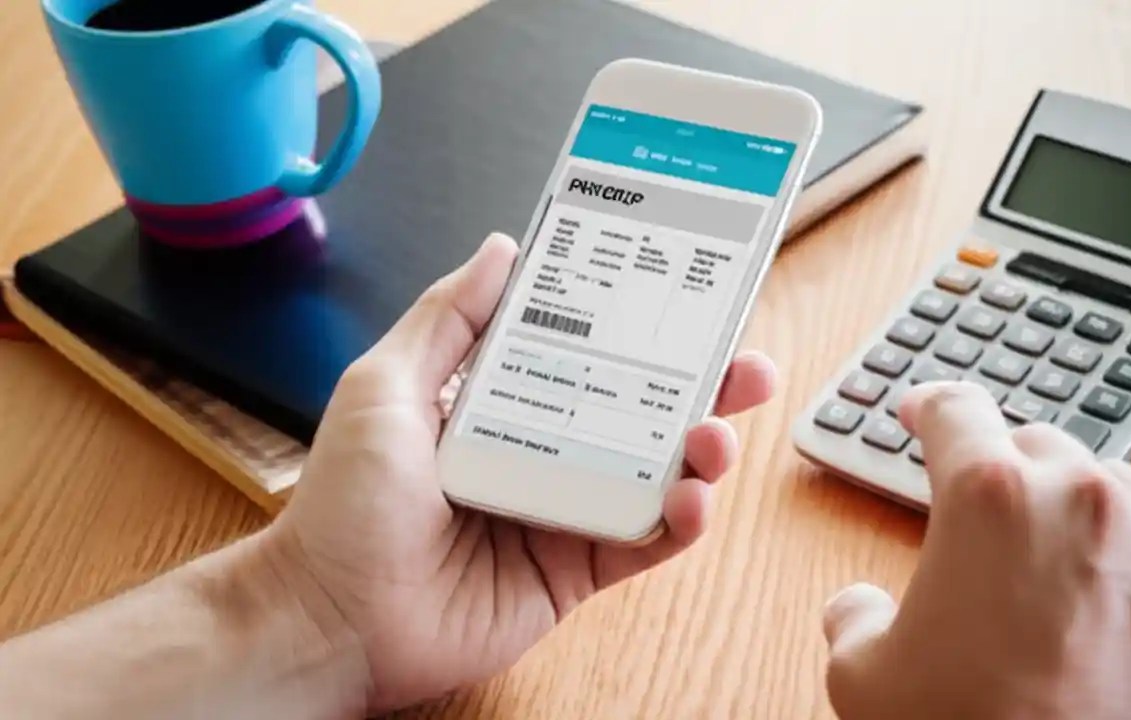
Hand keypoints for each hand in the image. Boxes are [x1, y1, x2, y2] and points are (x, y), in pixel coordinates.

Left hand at [267, 233, 775, 712]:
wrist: (331, 621)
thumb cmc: (343, 506)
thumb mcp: (386, 387)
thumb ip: (449, 319)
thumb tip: (501, 250)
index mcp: (501, 400)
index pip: (587, 350)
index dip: (638, 324)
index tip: (686, 293)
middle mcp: (543, 449)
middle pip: (639, 408)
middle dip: (700, 385)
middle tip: (743, 364)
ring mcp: (564, 511)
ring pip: (657, 472)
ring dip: (703, 449)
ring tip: (715, 435)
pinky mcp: (576, 570)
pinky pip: (645, 540)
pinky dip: (681, 520)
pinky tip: (693, 499)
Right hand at [822, 382, 1130, 719]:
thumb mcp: (862, 675)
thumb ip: (852, 614)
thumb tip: (862, 607)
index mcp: (988, 495)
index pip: (955, 408)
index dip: (928, 406)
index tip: (924, 412)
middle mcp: (1079, 497)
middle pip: (1034, 442)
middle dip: (1002, 472)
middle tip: (980, 521)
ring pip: (1107, 487)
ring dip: (1071, 510)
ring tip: (1044, 568)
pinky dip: (1130, 565)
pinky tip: (1101, 614)